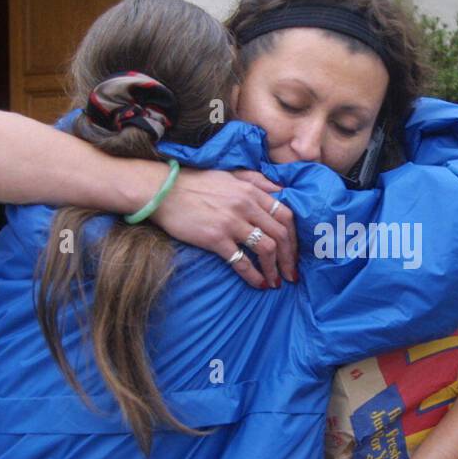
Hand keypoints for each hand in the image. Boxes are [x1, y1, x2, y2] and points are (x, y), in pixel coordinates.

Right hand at [145, 164, 298, 289]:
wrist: (163, 191)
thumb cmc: (195, 183)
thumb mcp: (230, 175)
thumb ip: (257, 181)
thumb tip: (281, 191)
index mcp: (252, 190)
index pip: (286, 215)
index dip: (295, 237)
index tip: (294, 252)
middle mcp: (246, 206)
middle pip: (281, 234)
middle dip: (289, 258)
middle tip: (290, 274)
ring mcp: (231, 223)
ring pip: (266, 249)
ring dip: (275, 269)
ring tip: (276, 282)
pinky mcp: (215, 238)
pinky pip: (242, 261)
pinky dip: (254, 275)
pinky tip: (258, 284)